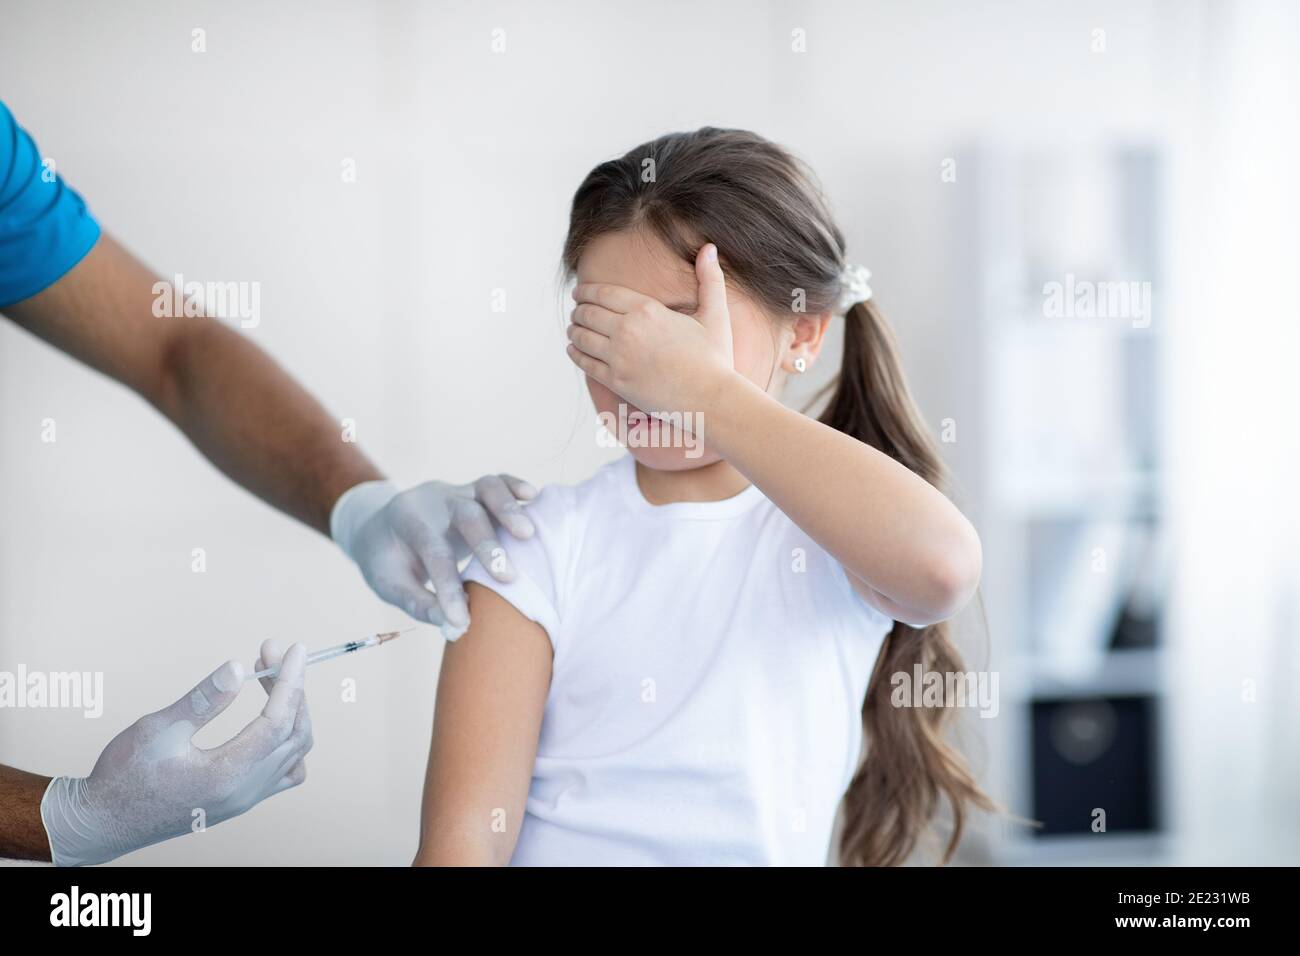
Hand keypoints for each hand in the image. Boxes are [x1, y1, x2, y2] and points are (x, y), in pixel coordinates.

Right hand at [40, 641, 312, 866]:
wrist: (104, 822)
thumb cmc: (125, 777)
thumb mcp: (157, 731)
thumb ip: (202, 701)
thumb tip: (237, 669)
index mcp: (228, 775)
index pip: (278, 722)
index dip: (291, 681)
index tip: (295, 649)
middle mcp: (246, 791)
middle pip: (294, 733)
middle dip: (291, 688)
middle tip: (270, 653)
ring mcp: (247, 798)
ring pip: (295, 751)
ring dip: (292, 711)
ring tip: (270, 677)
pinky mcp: (241, 799)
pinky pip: (285, 768)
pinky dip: (287, 737)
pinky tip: (267, 714)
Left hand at [330, 474, 536, 639]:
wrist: (383, 525)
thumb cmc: (388, 560)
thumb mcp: (389, 583)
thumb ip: (419, 603)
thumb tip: (455, 628)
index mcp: (405, 520)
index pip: (433, 552)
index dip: (449, 588)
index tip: (462, 620)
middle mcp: (433, 500)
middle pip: (464, 515)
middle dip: (487, 546)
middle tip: (509, 578)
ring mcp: (457, 491)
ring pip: (485, 488)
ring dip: (508, 509)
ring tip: (528, 534)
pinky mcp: (476, 492)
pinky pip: (498, 481)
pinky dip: (516, 486)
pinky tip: (534, 498)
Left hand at [567, 243, 734, 425]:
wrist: (710, 399)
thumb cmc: (715, 358)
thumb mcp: (715, 314)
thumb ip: (710, 279)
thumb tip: (710, 248)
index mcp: (647, 310)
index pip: (603, 293)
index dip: (586, 291)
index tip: (579, 292)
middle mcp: (628, 330)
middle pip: (588, 313)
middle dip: (578, 310)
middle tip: (575, 311)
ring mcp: (619, 357)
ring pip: (582, 337)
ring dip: (574, 330)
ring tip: (573, 329)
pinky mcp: (616, 381)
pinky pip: (585, 363)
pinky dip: (575, 354)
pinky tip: (573, 349)